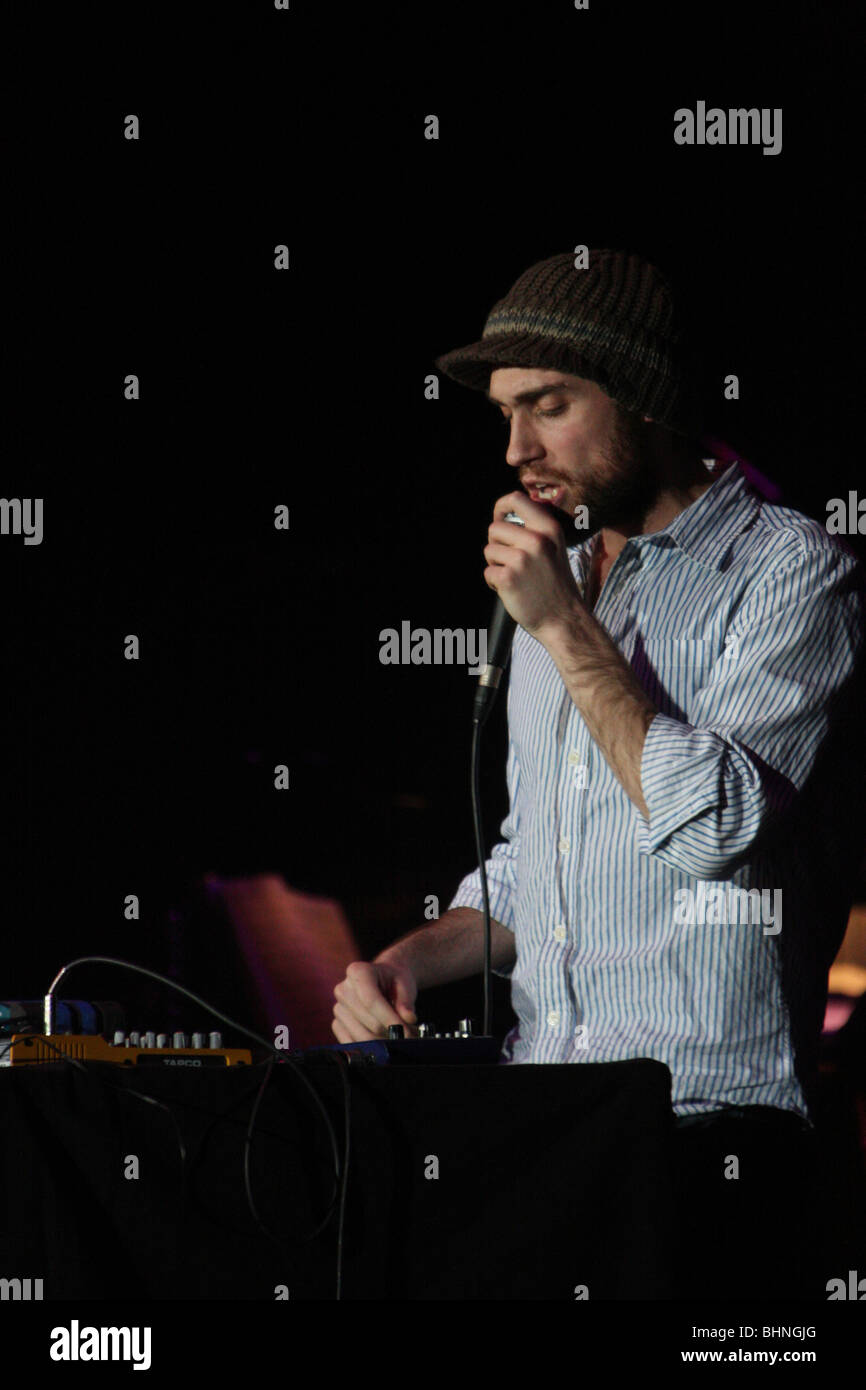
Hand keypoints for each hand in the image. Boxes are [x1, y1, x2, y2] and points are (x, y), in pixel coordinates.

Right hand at [331, 959, 418, 1042]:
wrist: (383, 979)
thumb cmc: (394, 980)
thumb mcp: (405, 984)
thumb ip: (406, 1002)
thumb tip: (409, 1019)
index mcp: (358, 972)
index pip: (371, 1001)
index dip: (390, 1019)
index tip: (406, 1032)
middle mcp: (343, 989)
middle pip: (369, 1022)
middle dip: (391, 1032)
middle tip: (409, 1035)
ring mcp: (338, 1008)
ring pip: (362, 1037)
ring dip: (383, 1041)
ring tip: (398, 1036)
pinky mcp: (337, 1024)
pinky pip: (353, 1043)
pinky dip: (371, 1046)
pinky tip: (383, 1039)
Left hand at [483, 492, 583, 638]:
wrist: (564, 620)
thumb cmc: (556, 585)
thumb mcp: (554, 548)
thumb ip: (534, 531)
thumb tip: (502, 519)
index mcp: (549, 529)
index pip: (516, 499)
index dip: (500, 507)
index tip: (500, 519)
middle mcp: (536, 540)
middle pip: (495, 528)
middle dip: (497, 545)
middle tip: (511, 562)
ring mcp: (522, 559)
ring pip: (489, 550)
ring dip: (496, 565)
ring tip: (515, 578)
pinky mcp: (508, 578)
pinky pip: (488, 571)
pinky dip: (494, 582)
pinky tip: (511, 590)